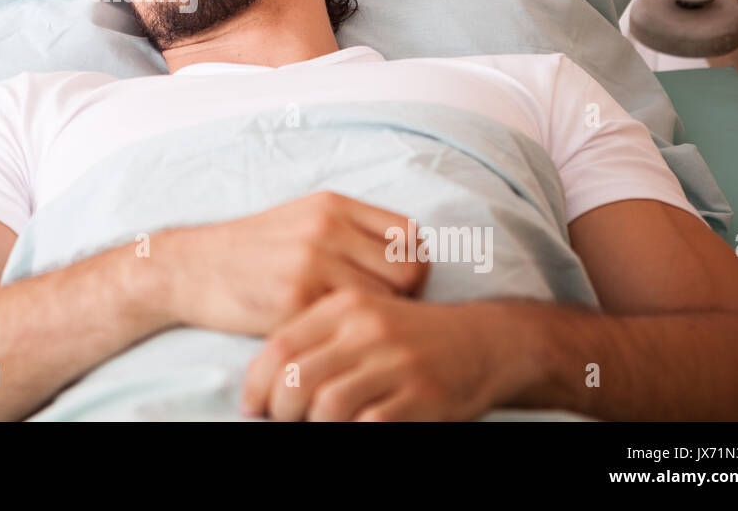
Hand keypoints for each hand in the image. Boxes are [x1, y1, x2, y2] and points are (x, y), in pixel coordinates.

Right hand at [154, 192, 428, 335]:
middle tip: (379, 315)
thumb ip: (350, 230)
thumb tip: (403, 256)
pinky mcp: (294, 300)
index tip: (395, 285)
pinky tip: (324, 335)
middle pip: (410, 269)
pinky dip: (340, 335)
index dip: (412, 264)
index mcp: (333, 205)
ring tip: (351, 327)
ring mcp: (310, 263)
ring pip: (384, 301)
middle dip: (405, 297)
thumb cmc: (252, 250)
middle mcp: (326, 228)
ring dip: (375, 320)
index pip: (411, 234)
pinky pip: (345, 324)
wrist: (190, 269)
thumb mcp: (302, 219)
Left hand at [241, 289, 523, 419]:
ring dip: (312, 425)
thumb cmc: (409, 337)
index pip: (280, 346)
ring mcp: (397, 363)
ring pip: (328, 404)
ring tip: (314, 427)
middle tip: (283, 421)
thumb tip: (266, 381)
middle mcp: (368, 329)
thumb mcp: (360, 320)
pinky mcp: (423, 395)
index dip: (257, 383)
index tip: (252, 405)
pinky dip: (351, 432)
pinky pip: (370, 424)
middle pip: (297, 378)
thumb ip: (316, 339)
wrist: (484, 341)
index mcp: (345, 306)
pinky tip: (352, 429)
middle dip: (279, 410)